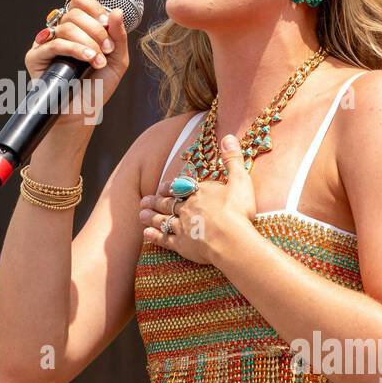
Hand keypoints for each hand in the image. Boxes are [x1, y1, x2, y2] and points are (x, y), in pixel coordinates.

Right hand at [23, 0, 130, 129]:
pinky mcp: (35, 57)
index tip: (107, 24)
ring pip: (66, 27)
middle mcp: (59, 32)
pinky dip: (75, 48)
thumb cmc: (97, 87)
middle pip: (74, 12)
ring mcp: (46, 43)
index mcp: (77, 27)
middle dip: (95, 29)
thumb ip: (118, 36)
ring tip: (98, 60)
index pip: (80, 1)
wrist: (82, 113)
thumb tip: (116, 10)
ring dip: (88, 41)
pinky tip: (88, 58)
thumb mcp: (116, 59)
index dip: (94, 8)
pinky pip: (54, 43)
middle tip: (106, 49)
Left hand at [140, 133, 258, 265]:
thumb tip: (229, 137)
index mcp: (200, 193)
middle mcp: (187, 208)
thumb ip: (233, 159)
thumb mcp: (240, 180)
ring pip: (162, 220)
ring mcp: (182, 227)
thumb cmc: (237, 210)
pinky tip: (146, 234)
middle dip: (155, 201)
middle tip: (143, 200)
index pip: (181, 187)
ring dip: (151, 216)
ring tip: (141, 214)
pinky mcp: (182, 245)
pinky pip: (164, 239)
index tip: (161, 186)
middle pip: (168, 203)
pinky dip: (154, 236)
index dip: (170, 187)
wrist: (231, 240)